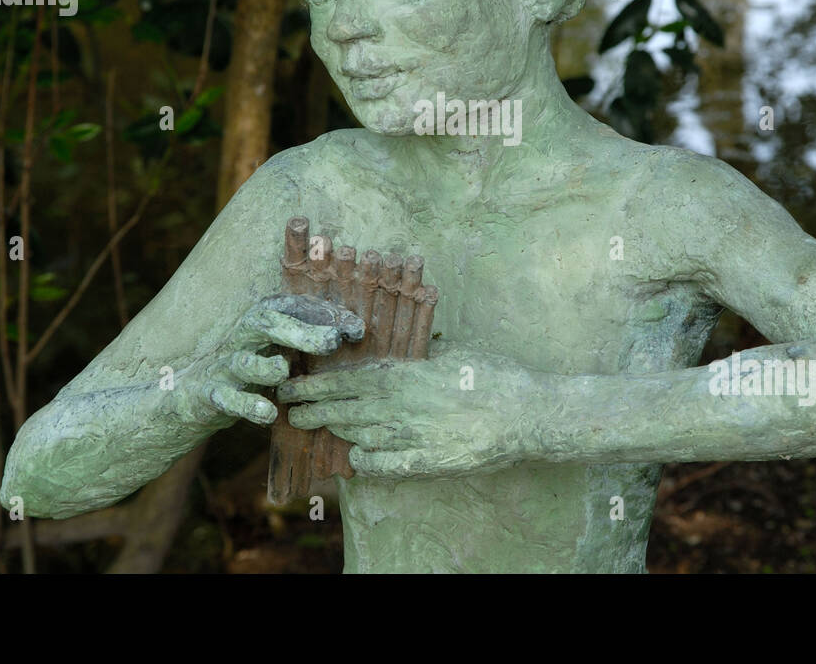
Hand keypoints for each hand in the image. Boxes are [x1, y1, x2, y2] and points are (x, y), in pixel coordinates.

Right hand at [173, 294, 363, 429]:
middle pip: (266, 322)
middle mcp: (242, 338)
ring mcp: (223, 367)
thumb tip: (355, 334)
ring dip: (267, 367)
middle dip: (300, 330)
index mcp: (261, 324)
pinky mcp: (208, 395)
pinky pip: (226, 399)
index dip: (325, 314)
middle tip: (332, 342)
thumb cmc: (247, 374)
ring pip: (243, 360)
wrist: (188, 401)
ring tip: (285, 373)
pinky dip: (247, 406)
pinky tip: (268, 414)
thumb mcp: (277, 352)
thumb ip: (309, 342)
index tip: (357, 330)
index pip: (293, 307)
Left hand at [278, 348, 550, 478]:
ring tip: (317, 428)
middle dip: (313, 409)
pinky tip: (358, 457)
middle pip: (344, 411)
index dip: (316, 385)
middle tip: (290, 410)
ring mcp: (409, 438)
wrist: (525, 416)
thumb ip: (426, 354)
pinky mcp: (424, 464)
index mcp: (405, 377)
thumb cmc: (494, 378)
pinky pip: (382, 466)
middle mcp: (399, 408)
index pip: (347, 382)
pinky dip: (366, 461)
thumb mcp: (456, 354)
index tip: (293, 386)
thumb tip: (413, 348)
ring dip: (335, 432)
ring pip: (358, 436)